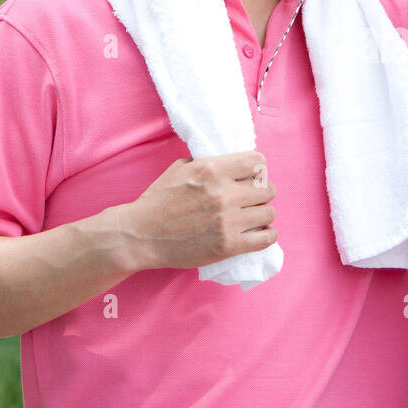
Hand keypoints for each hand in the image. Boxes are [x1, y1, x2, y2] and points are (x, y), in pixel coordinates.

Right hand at [117, 151, 276, 269]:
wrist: (139, 236)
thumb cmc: (157, 201)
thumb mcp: (179, 168)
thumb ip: (208, 163)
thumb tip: (233, 164)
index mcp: (211, 170)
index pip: (258, 162)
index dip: (258, 170)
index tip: (252, 178)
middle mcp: (222, 193)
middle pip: (268, 189)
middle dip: (261, 193)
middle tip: (251, 199)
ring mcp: (227, 221)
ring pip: (269, 213)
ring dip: (262, 215)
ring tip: (253, 217)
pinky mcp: (228, 245)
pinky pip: (266, 239)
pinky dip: (267, 236)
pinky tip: (259, 233)